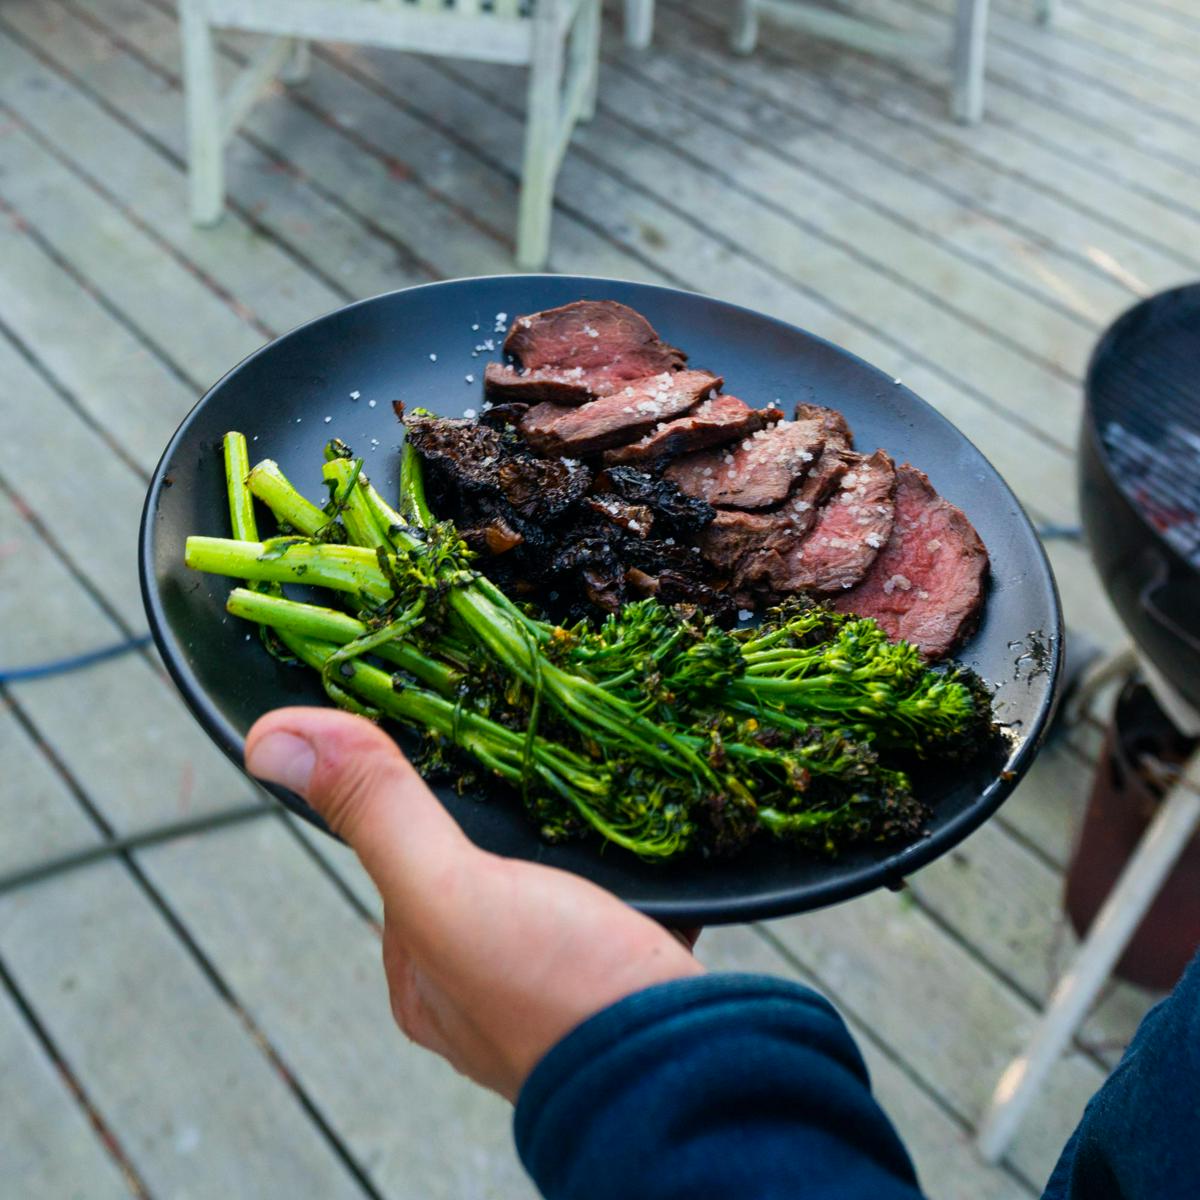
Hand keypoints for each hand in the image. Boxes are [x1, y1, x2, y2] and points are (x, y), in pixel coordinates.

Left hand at [246, 707, 703, 1100]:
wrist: (691, 1067)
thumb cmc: (557, 990)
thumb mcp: (449, 889)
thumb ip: (378, 813)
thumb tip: (277, 738)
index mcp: (424, 977)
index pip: (405, 860)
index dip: (426, 803)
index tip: (461, 750)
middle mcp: (481, 988)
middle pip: (481, 869)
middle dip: (511, 823)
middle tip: (542, 770)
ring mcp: (556, 983)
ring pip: (552, 883)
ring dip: (572, 844)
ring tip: (591, 796)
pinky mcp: (622, 972)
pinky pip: (616, 900)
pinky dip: (624, 870)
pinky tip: (637, 837)